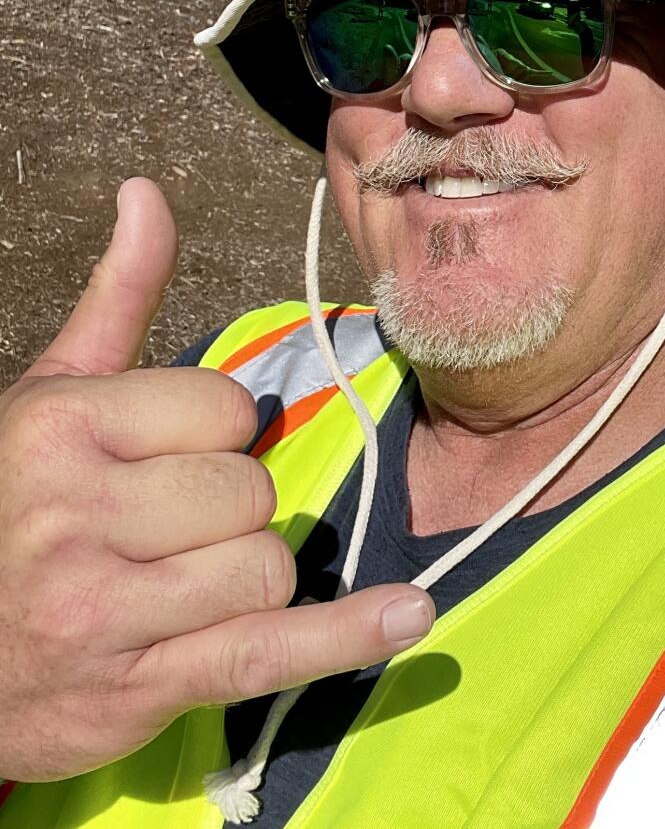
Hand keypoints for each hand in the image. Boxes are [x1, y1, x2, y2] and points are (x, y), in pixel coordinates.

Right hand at [0, 178, 433, 783]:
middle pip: (251, 494)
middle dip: (231, 510)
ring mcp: (102, 611)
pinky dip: (342, 637)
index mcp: (63, 428)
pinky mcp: (134, 689)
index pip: (226, 411)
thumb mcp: (50, 395)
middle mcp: (76, 517)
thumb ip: (118, 296)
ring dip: (244, 577)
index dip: (214, 434)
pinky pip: (263, 652)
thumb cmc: (8, 507)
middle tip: (164, 529)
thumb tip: (146, 193)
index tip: (166, 458)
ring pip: (265, 569)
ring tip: (172, 586)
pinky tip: (406, 616)